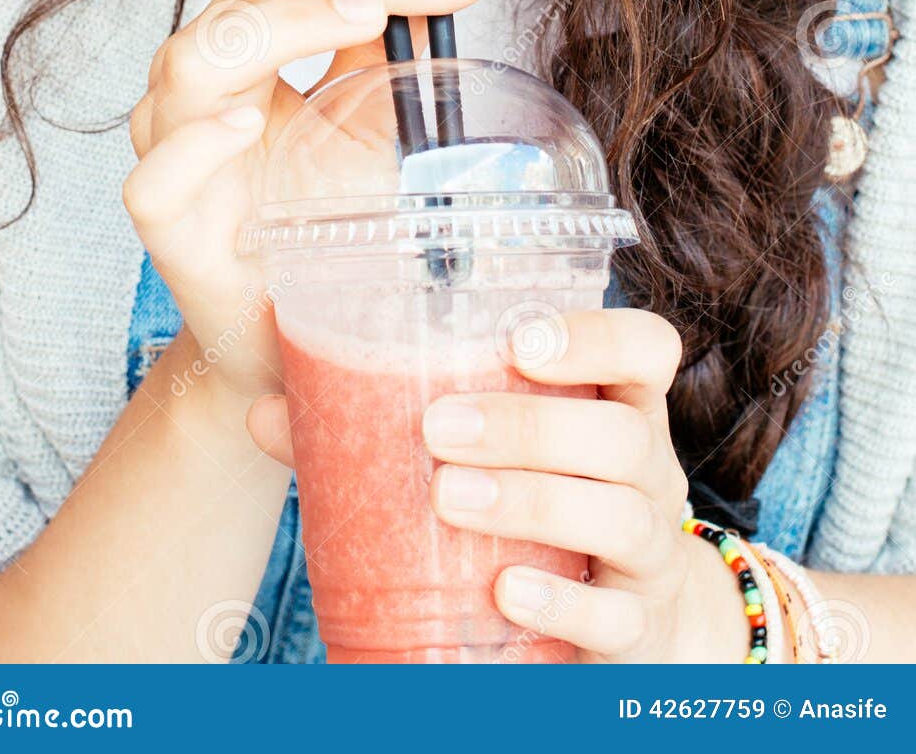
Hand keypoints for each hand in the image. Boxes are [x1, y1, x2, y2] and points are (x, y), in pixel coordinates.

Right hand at [123, 0, 486, 399]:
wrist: (280, 338)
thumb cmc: (317, 224)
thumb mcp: (366, 122)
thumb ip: (382, 52)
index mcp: (241, 45)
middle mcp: (196, 83)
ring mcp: (169, 149)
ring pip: (198, 59)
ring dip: (284, 24)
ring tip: (365, 13)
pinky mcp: (163, 225)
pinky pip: (157, 176)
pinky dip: (199, 142)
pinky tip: (248, 121)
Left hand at [422, 308, 751, 662]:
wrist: (643, 622)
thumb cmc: (563, 501)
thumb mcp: (540, 448)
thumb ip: (461, 408)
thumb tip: (316, 401)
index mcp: (629, 411)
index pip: (647, 350)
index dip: (597, 339)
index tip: (517, 344)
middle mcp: (652, 476)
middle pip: (624, 437)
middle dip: (529, 428)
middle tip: (439, 429)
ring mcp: (652, 556)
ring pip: (622, 520)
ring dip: (532, 503)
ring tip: (449, 497)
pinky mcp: (639, 630)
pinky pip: (615, 618)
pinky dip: (559, 603)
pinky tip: (503, 590)